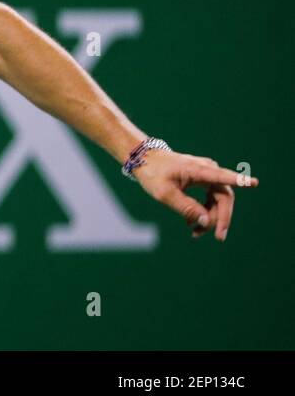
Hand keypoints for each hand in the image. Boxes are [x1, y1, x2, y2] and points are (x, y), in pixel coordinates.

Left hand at [132, 150, 257, 240]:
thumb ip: (186, 208)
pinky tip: (191, 223)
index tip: (253, 183)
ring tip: (195, 233)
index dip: (239, 181)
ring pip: (217, 200)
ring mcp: (205, 175)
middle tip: (218, 237)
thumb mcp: (165, 194)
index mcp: (198, 170)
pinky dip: (203, 212)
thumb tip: (207, 222)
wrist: (141, 159)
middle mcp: (206, 170)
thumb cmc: (152, 172)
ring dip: (210, 218)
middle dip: (221, 218)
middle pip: (224, 197)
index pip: (223, 177)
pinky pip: (209, 199)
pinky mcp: (201, 180)